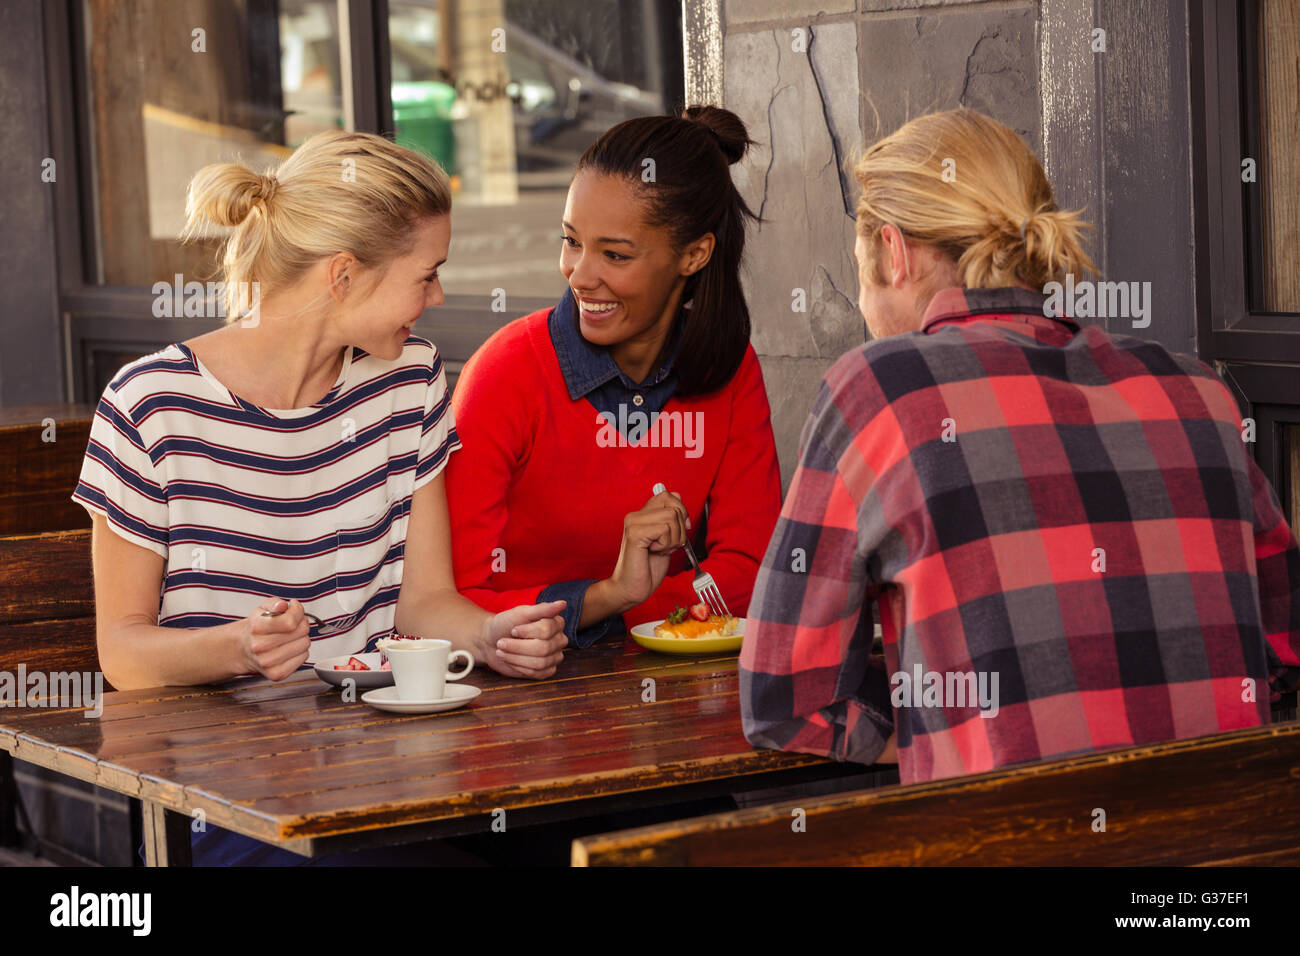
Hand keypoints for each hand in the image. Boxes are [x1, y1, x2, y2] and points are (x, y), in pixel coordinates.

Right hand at [236, 598, 310, 680]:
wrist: (244, 648)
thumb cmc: (258, 627)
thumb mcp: (263, 608)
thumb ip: (275, 603)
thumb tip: (282, 605)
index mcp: (257, 627)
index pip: (290, 621)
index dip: (297, 612)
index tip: (293, 610)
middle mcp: (260, 646)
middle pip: (301, 631)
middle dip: (300, 624)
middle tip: (291, 625)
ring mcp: (267, 662)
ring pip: (305, 644)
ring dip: (301, 638)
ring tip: (289, 637)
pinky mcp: (276, 674)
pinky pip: (304, 657)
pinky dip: (300, 652)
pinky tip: (289, 648)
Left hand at [481, 599, 567, 679]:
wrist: (492, 641)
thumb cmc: (506, 624)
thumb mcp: (520, 613)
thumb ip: (542, 609)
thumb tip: (562, 604)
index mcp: (556, 623)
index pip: (546, 630)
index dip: (526, 632)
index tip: (513, 630)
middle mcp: (558, 640)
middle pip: (543, 648)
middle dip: (518, 647)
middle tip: (502, 643)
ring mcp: (553, 656)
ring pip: (540, 662)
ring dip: (516, 658)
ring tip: (502, 651)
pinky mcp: (546, 670)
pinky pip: (537, 673)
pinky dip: (519, 667)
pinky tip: (510, 660)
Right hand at [604, 490, 690, 611]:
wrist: (631, 589)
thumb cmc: (647, 568)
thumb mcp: (666, 539)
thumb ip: (670, 518)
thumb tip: (678, 496)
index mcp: (642, 515)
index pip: (668, 495)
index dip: (681, 511)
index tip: (680, 529)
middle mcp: (636, 515)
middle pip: (673, 505)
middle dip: (680, 529)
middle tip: (667, 545)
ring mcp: (633, 523)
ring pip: (672, 517)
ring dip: (674, 539)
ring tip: (660, 550)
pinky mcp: (634, 533)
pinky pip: (665, 529)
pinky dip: (666, 544)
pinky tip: (654, 552)